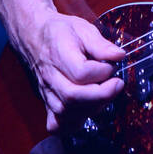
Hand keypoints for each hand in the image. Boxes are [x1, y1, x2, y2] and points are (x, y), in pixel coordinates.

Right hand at [18, 9, 125, 132]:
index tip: (112, 66)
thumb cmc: (60, 32)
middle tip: (117, 84)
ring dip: (91, 109)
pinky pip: (56, 126)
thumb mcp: (82, 28)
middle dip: (102, 95)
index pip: (81, 73)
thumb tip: (119, 56)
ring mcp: (46, 93)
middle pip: (73, 97)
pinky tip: (86, 111)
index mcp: (58, 53)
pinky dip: (73, 125)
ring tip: (103, 95)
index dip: (103, 72)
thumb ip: (101, 44)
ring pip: (66, 114)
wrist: (33, 35)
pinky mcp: (47, 104)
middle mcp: (50, 76)